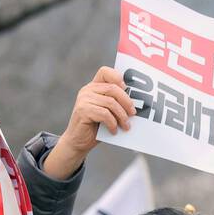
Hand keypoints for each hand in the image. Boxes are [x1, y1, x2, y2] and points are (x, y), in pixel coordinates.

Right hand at [42, 66, 136, 180]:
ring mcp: (83, 100)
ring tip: (126, 126)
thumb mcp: (107, 112)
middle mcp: (87, 90)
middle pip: (113, 89)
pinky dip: (112, 123)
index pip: (105, 72)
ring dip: (122, 116)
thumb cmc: (95, 128)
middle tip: (133, 114)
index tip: (126, 89)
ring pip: (110, 103)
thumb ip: (115, 103)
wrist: (78, 143)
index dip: (117, 77)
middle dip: (126, 102)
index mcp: (93, 87)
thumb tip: (135, 103)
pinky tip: (114, 130)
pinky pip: (104, 114)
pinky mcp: (83, 111)